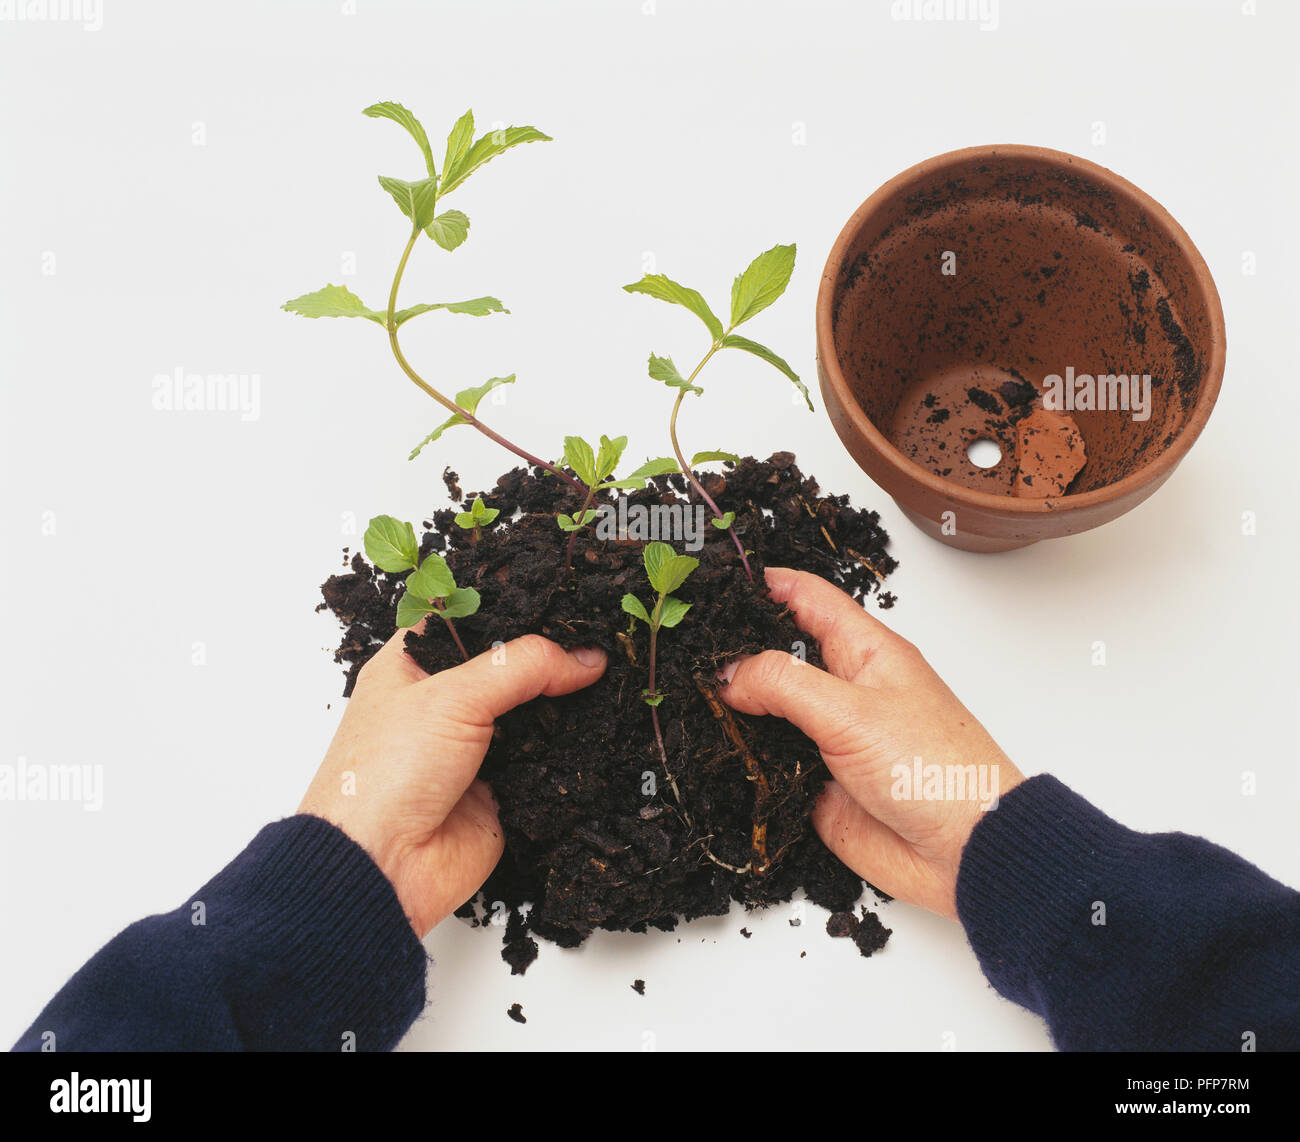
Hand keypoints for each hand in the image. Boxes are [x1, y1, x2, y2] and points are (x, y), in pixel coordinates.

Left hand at [300, 628, 606, 937]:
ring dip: (566, 701)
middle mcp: (443, 702)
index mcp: (413, 665)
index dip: (514, 608)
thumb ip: (523, 667)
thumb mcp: (453, 696)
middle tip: (598, 636)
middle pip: (509, 665)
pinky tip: (603, 724)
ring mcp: (474, 746)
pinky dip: (571, 747)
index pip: (470, 620)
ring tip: (612, 673)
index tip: (564, 599)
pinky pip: (546, 758)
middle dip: (550, 656)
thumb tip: (585, 659)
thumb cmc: (384, 775)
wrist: (381, 868)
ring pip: (533, 712)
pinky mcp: (501, 787)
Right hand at [719, 568, 1022, 919]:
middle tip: (687, 646)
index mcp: (865, 652)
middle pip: (779, 654)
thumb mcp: (853, 711)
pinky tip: (712, 753)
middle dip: (736, 648)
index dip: (765, 584)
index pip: (807, 598)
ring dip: (733, 709)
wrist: (965, 853)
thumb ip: (784, 683)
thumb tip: (730, 672)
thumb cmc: (939, 770)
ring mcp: (830, 738)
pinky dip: (741, 760)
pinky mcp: (817, 784)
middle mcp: (846, 690)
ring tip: (685, 696)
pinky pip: (768, 763)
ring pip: (767, 711)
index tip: (717, 581)